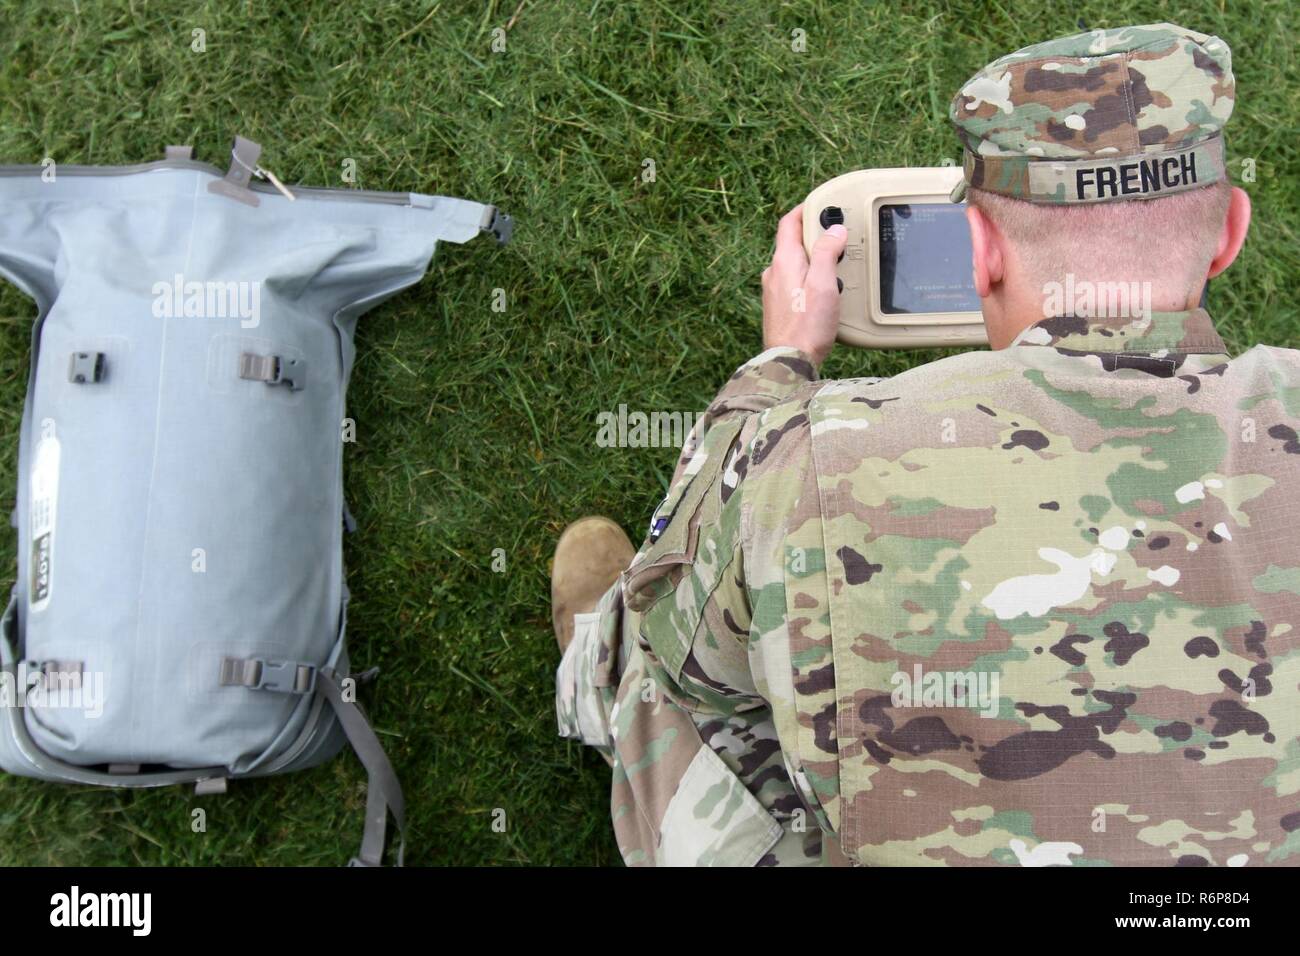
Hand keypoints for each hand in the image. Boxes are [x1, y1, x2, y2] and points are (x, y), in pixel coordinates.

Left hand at [761, 204, 847, 365]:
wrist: (790, 361)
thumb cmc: (806, 326)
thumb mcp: (823, 283)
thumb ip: (827, 253)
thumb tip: (834, 230)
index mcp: (783, 261)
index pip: (789, 222)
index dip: (805, 209)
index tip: (822, 205)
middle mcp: (774, 273)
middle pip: (794, 243)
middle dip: (816, 237)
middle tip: (838, 237)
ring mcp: (775, 291)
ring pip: (797, 264)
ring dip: (815, 260)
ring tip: (838, 266)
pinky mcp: (780, 307)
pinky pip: (796, 283)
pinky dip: (811, 279)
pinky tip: (826, 291)